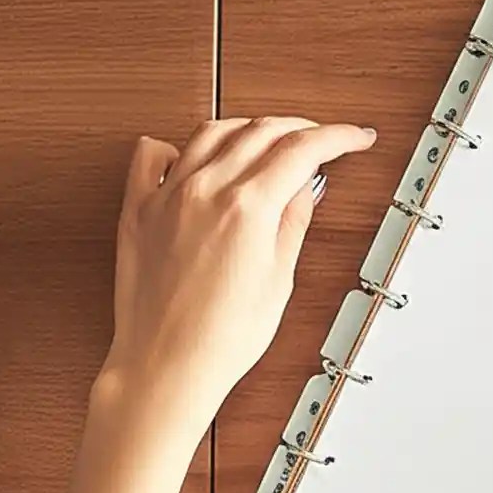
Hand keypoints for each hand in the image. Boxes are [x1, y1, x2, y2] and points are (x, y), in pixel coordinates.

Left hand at [98, 117, 375, 428]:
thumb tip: (303, 189)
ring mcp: (167, 196)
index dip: (338, 137)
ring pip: (212, 131)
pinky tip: (190, 154)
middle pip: (261, 130)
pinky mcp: (138, 210)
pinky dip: (174, 145)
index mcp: (247, 207)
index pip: (303, 149)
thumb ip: (292, 222)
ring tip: (268, 139)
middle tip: (321, 140)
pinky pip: (150, 155)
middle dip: (300, 128)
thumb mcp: (279, 279)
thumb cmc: (221, 337)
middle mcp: (205, 190)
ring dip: (248, 127)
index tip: (354, 137)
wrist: (167, 365)